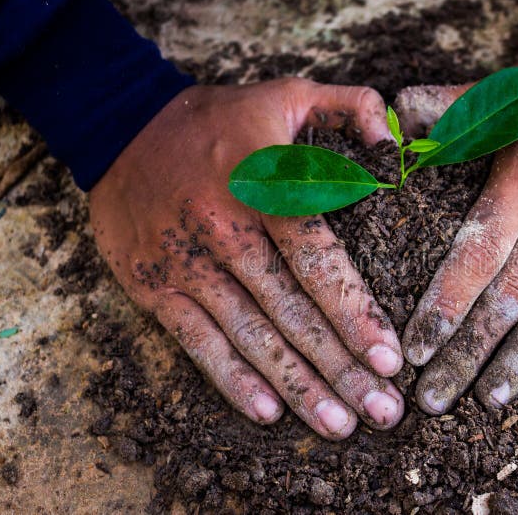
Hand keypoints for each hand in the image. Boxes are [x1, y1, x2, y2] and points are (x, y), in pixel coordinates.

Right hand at [90, 79, 404, 439]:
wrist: (121, 125)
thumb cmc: (222, 119)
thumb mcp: (289, 93)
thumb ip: (352, 107)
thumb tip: (396, 142)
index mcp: (264, 186)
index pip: (317, 261)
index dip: (354, 313)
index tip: (390, 359)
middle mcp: (225, 231)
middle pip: (292, 312)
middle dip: (340, 367)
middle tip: (383, 411)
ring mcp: (185, 263)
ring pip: (250, 336)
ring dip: (297, 385)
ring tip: (339, 425)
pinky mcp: (153, 285)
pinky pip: (195, 340)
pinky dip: (230, 378)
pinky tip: (268, 412)